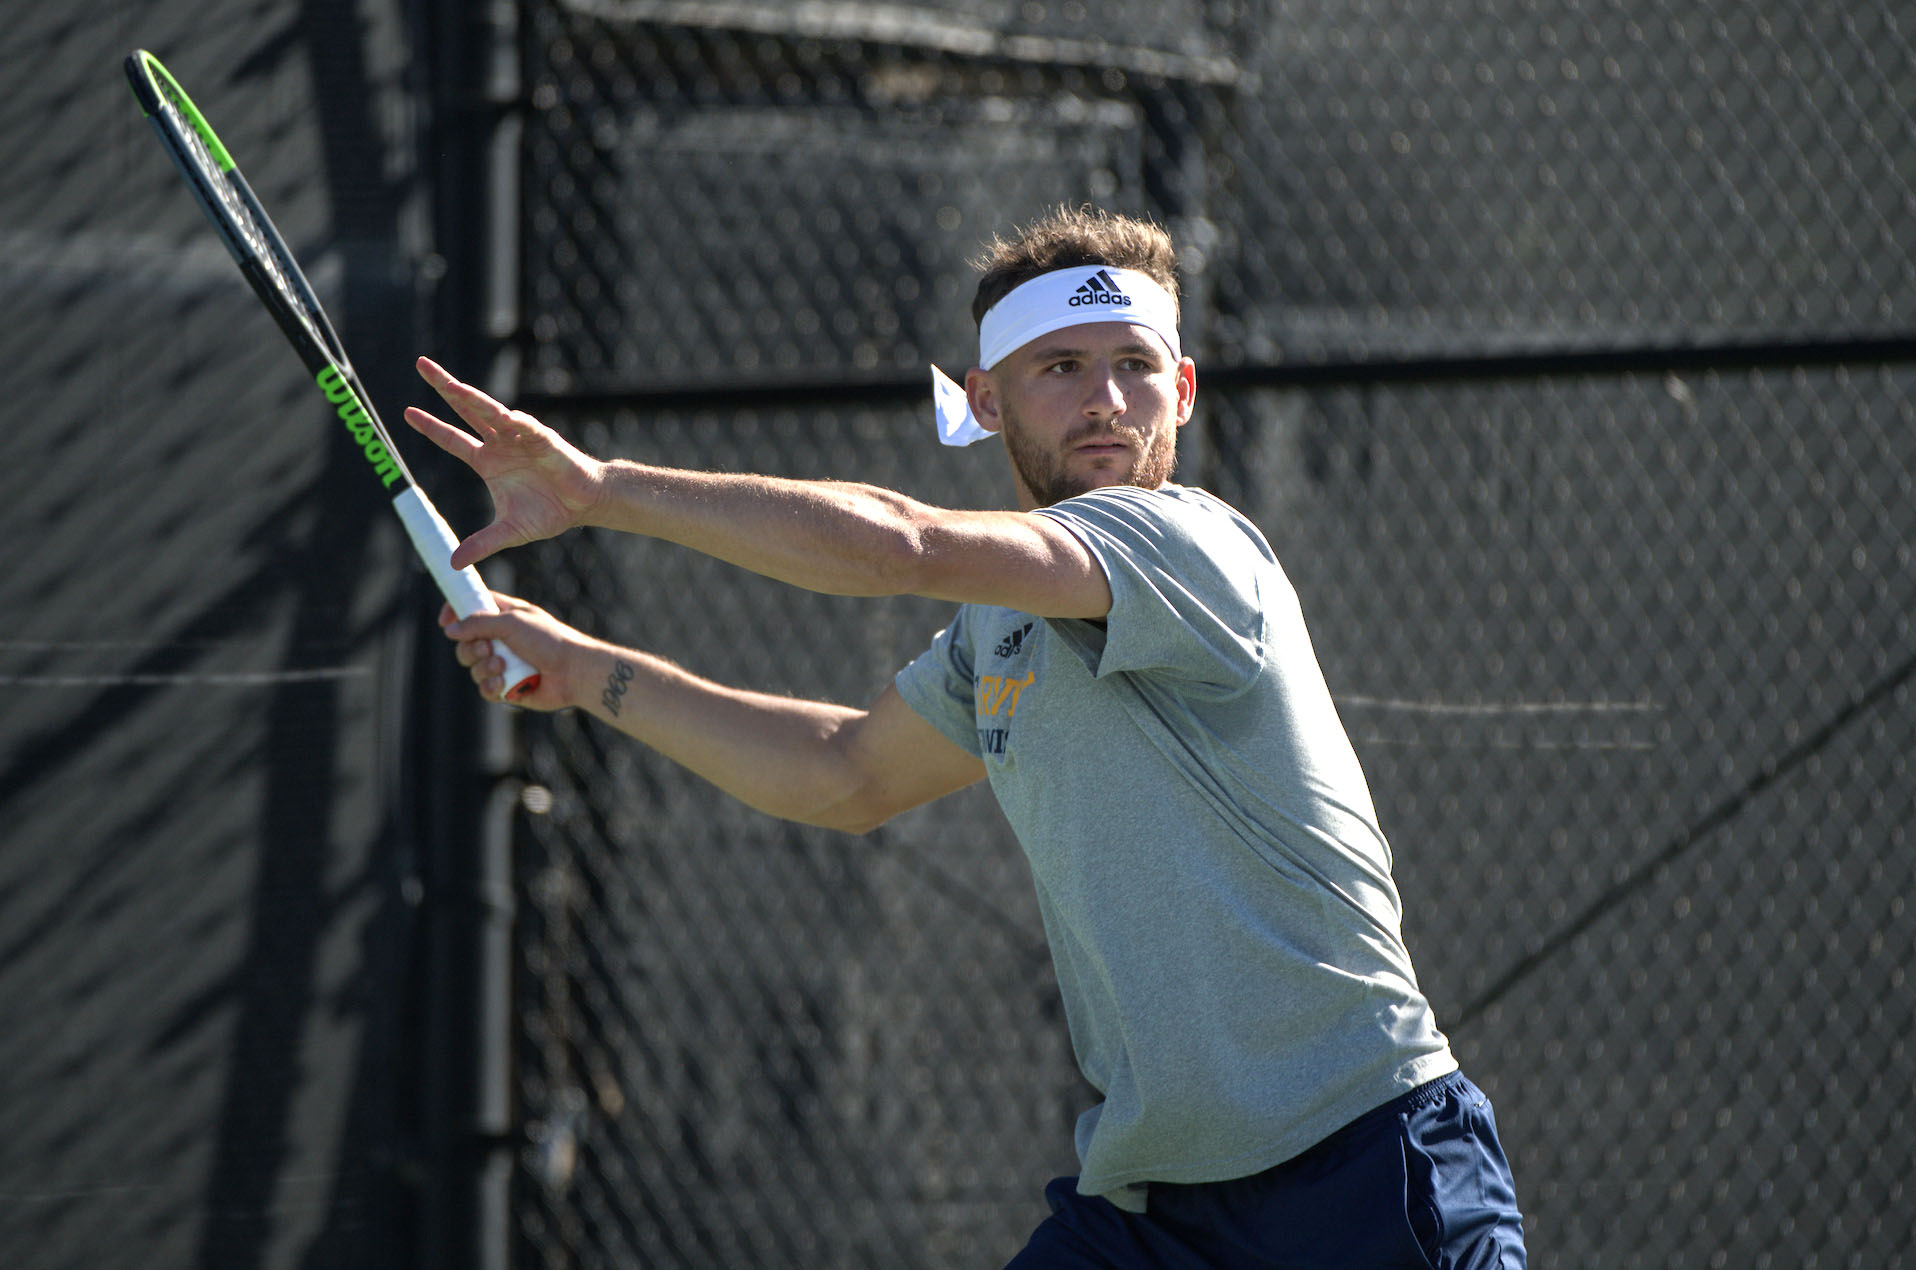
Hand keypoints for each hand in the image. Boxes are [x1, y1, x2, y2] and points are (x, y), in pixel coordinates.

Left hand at [405, 357, 603, 567]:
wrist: (585, 504)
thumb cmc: (549, 512)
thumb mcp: (509, 533)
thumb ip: (482, 544)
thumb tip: (453, 564)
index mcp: (487, 461)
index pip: (452, 439)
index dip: (430, 426)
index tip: (407, 411)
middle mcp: (500, 443)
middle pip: (465, 410)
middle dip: (444, 387)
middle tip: (421, 365)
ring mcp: (520, 437)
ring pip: (490, 411)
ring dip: (470, 397)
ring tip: (450, 385)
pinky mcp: (545, 440)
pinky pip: (528, 427)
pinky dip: (517, 421)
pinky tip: (506, 416)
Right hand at [440, 592, 592, 708]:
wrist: (573, 671)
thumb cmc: (548, 640)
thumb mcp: (512, 622)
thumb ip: (478, 623)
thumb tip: (450, 629)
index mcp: (504, 616)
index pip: (471, 608)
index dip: (455, 612)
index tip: (444, 621)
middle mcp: (501, 639)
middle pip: (465, 643)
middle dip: (471, 648)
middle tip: (488, 648)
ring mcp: (504, 663)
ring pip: (473, 668)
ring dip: (483, 668)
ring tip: (503, 665)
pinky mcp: (508, 687)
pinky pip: (485, 689)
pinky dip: (491, 686)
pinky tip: (503, 683)